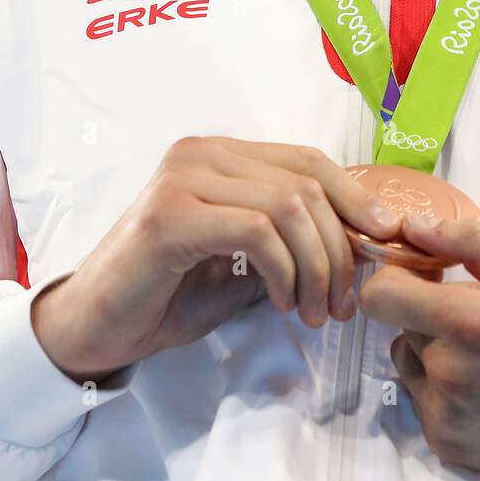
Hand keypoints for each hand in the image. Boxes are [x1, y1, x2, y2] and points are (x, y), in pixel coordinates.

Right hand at [31, 137, 402, 382]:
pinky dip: (284, 271)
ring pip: (288, 206)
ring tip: (313, 312)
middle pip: (306, 183)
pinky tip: (282, 303)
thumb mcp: (244, 260)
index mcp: (221, 154)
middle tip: (342, 303)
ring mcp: (184, 177)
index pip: (308, 160)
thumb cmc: (168, 293)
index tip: (384, 239)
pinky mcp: (171, 214)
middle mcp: (202, 152)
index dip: (355, 198)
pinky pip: (257, 231)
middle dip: (339, 246)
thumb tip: (360, 241)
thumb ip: (289, 239)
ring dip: (316, 266)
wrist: (95, 327)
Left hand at [358, 216, 479, 480]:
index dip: (397, 277)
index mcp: (468, 324)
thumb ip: (468, 244)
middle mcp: (448, 373)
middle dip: (429, 315)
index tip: (426, 276)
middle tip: (479, 321)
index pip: (380, 295)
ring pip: (410, 364)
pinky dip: (444, 392)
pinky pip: (422, 402)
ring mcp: (445, 415)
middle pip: (401, 326)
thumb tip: (413, 226)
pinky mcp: (448, 446)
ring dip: (433, 354)